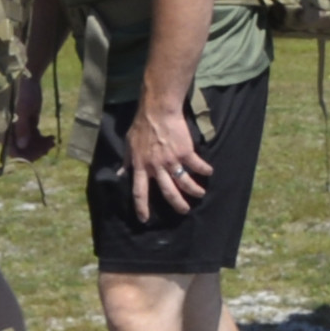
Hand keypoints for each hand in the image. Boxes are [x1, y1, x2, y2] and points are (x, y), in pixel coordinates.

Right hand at [7, 76, 54, 162]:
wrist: (29, 80)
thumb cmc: (22, 92)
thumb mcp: (23, 109)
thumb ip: (22, 127)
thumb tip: (22, 146)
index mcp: (5, 130)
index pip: (13, 151)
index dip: (26, 155)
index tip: (40, 152)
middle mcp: (11, 132)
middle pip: (24, 150)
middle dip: (37, 150)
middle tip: (50, 145)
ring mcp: (21, 129)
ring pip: (31, 145)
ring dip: (42, 146)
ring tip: (53, 141)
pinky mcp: (28, 125)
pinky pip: (35, 138)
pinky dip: (43, 140)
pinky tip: (52, 137)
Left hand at [124, 102, 210, 220]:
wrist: (158, 111)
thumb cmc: (142, 126)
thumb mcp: (129, 144)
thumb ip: (127, 160)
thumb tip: (120, 172)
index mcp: (141, 166)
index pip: (139, 191)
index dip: (141, 207)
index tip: (144, 219)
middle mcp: (156, 167)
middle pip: (168, 192)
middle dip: (177, 204)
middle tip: (184, 211)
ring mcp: (172, 160)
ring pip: (184, 182)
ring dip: (194, 190)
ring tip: (200, 194)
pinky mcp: (185, 152)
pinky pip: (196, 165)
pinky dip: (204, 170)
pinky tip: (209, 172)